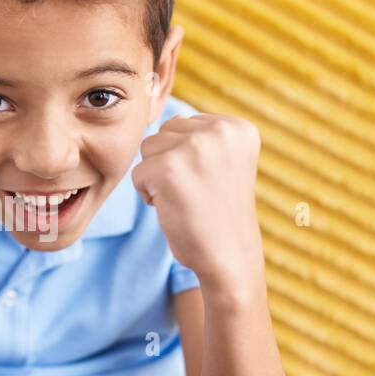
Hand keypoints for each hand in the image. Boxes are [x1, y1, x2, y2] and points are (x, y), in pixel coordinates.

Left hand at [131, 113, 264, 293]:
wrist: (229, 258)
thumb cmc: (219, 213)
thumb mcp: (223, 162)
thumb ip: (202, 136)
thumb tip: (167, 117)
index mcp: (237, 128)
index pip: (185, 125)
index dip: (187, 159)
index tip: (210, 183)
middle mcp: (220, 131)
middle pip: (164, 132)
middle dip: (170, 164)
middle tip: (196, 193)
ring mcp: (194, 148)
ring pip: (148, 149)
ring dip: (157, 177)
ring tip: (185, 199)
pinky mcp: (168, 168)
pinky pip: (137, 174)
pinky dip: (148, 195)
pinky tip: (174, 209)